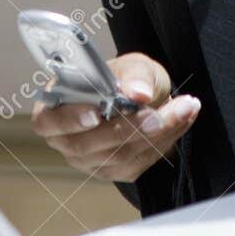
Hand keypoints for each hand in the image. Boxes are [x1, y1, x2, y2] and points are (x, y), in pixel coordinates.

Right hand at [29, 51, 200, 182]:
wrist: (143, 94)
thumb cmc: (124, 77)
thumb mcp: (130, 64)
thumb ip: (133, 74)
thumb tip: (137, 93)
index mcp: (54, 107)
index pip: (49, 121)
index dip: (69, 119)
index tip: (95, 114)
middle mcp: (67, 139)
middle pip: (90, 144)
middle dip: (130, 128)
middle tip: (159, 112)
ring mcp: (89, 160)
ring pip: (120, 155)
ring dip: (157, 133)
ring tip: (185, 107)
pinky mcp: (115, 171)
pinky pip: (139, 162)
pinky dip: (165, 140)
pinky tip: (181, 119)